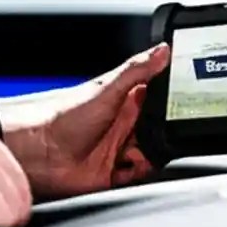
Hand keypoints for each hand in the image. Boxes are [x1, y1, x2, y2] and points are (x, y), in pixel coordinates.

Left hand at [3, 44, 169, 198]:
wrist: (38, 153)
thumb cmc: (62, 117)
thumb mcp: (105, 89)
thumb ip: (136, 70)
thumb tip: (162, 50)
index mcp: (124, 100)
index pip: (158, 99)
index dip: (172, 101)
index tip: (188, 102)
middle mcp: (123, 125)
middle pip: (159, 130)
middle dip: (165, 134)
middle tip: (167, 133)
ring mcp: (118, 149)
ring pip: (151, 154)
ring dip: (152, 155)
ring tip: (141, 150)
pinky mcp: (113, 173)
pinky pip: (137, 176)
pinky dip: (140, 173)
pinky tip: (131, 166)